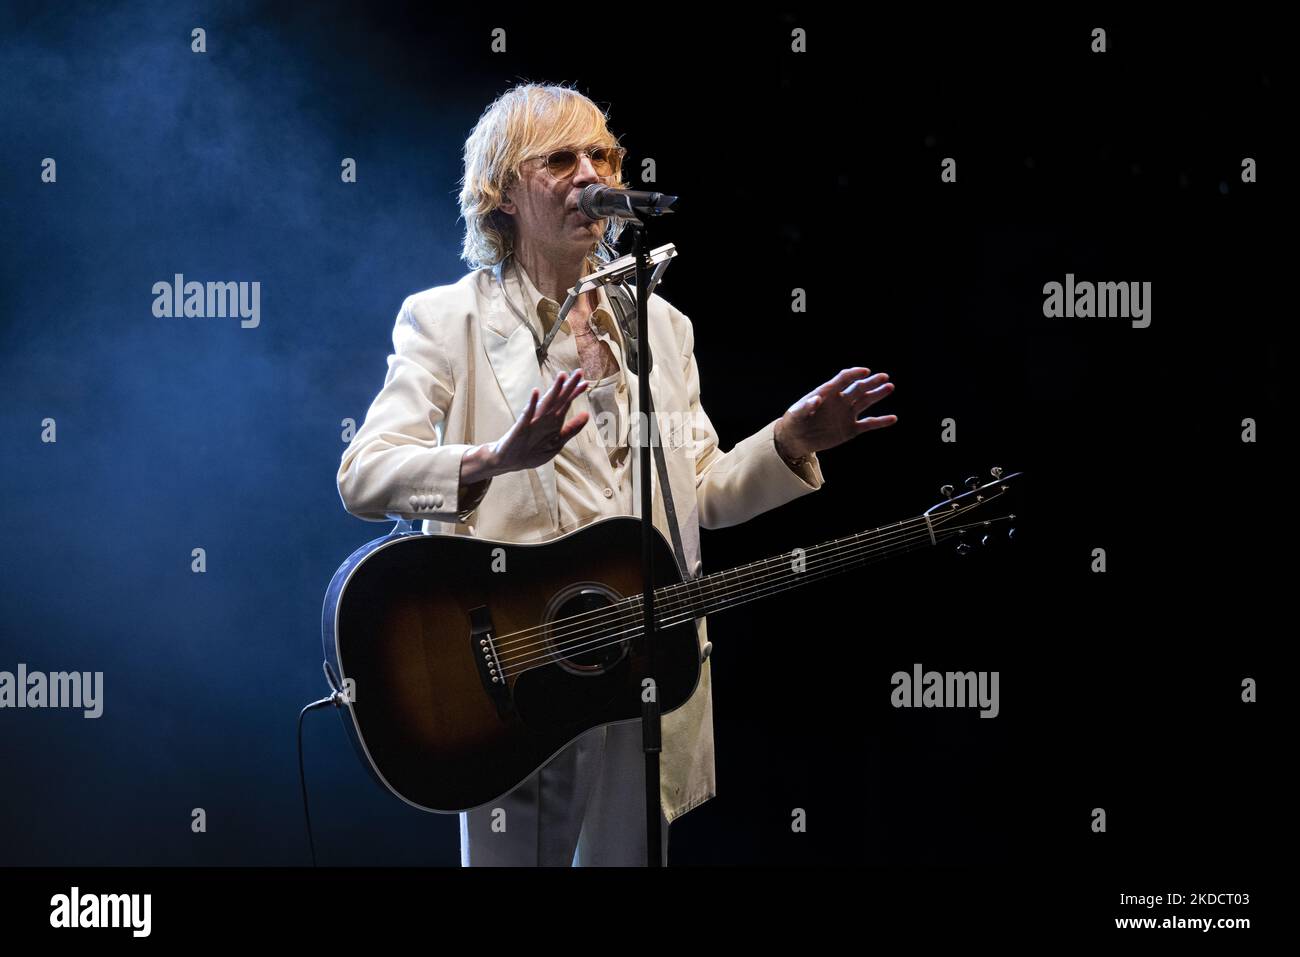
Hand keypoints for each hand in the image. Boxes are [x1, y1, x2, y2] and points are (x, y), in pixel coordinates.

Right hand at [485, 369, 589, 474]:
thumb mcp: (556, 442)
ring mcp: (531, 421)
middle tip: (579, 372)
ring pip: (545, 403)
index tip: (586, 383)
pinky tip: (535, 392)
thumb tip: (586, 414)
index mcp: (552, 421)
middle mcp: (543, 417)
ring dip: (554, 390)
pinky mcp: (520, 427)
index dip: (575, 394)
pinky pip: (527, 414)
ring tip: (562, 376)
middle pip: (558, 400)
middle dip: (569, 386)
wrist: (507, 460)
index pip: (566, 404)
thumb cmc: (532, 450)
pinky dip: (531, 404)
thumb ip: (571, 429)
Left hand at [774, 367, 897, 459]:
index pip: (843, 379)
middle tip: (884, 377)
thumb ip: (805, 406)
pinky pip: (868, 424)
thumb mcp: (796, 414)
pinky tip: (893, 418)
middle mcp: (840, 401)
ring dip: (877, 394)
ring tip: (889, 387)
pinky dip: (880, 422)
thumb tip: (816, 398)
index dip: (854, 374)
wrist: (796, 439)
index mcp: (827, 393)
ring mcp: (846, 415)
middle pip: (858, 388)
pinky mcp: (850, 430)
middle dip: (871, 382)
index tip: (865, 371)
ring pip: (865, 402)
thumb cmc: (794, 422)